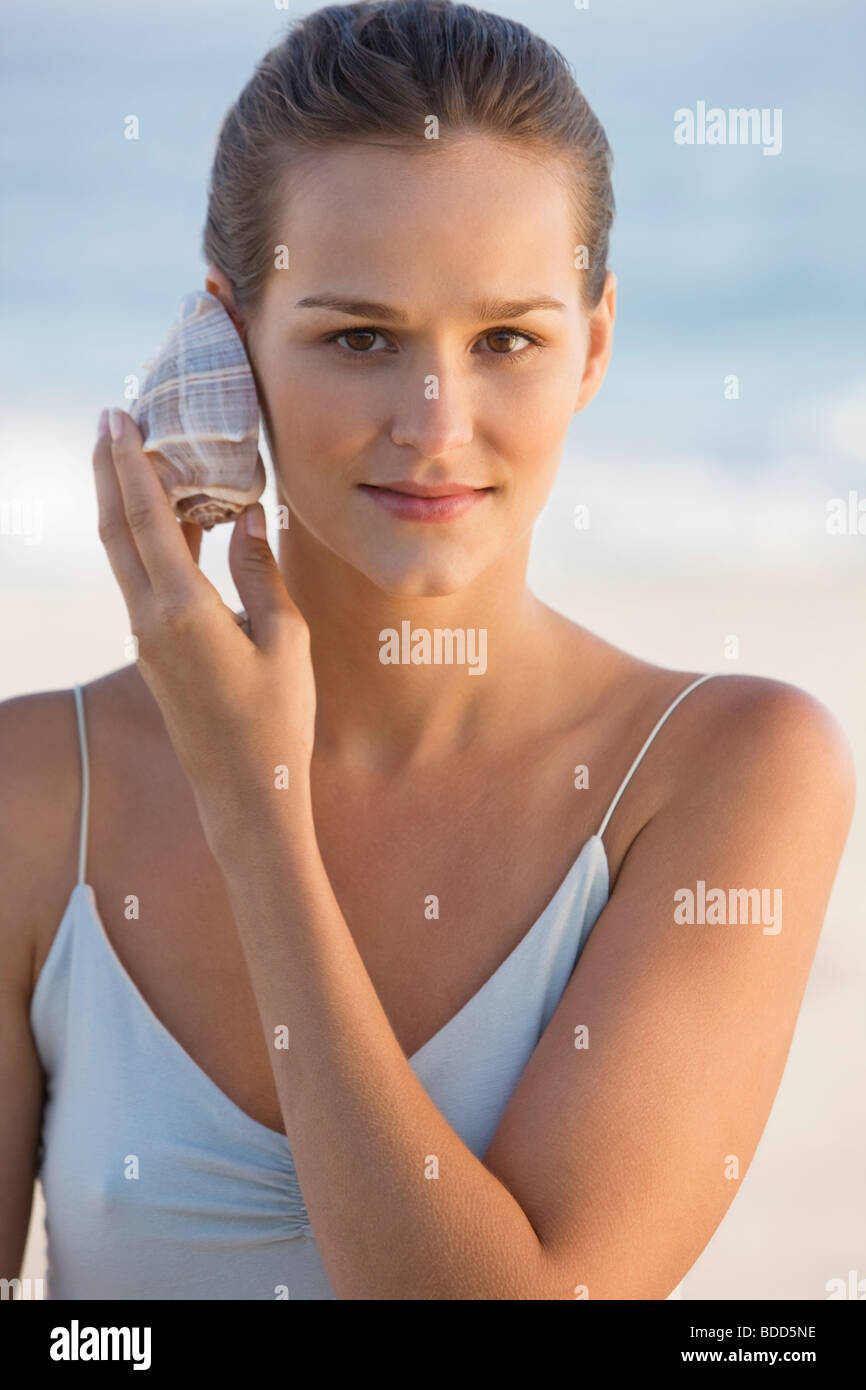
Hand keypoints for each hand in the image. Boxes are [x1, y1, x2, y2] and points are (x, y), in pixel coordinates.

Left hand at [93, 407, 316, 851]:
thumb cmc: (277, 720)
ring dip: (125, 505)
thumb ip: (260, 572)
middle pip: (117, 530)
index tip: (119, 418)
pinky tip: (171, 524)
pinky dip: (147, 541)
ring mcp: (148, 638)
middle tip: (112, 423)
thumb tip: (246, 515)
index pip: (147, 519)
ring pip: (123, 555)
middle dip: (110, 473)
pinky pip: (142, 580)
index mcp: (182, 611)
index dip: (131, 464)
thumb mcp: (285, 639)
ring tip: (136, 461)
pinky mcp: (156, 652)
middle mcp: (151, 620)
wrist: (246, 791)